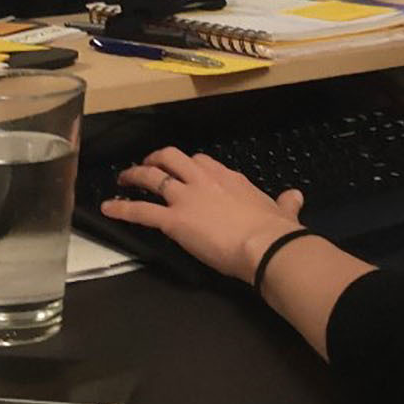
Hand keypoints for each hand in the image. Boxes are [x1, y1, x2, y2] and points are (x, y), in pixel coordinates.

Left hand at [101, 148, 304, 283]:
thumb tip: (295, 197)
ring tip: (123, 178)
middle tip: (147, 164)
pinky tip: (109, 208)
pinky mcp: (173, 220)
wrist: (266, 245)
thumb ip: (286, 203)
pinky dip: (122, 207)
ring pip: (153, 177)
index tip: (185, 170)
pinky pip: (141, 209)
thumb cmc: (275, 231)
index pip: (202, 162)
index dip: (189, 165)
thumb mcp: (284, 211)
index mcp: (230, 179)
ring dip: (135, 175)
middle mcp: (204, 181)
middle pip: (173, 158)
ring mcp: (186, 198)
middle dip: (157, 158)